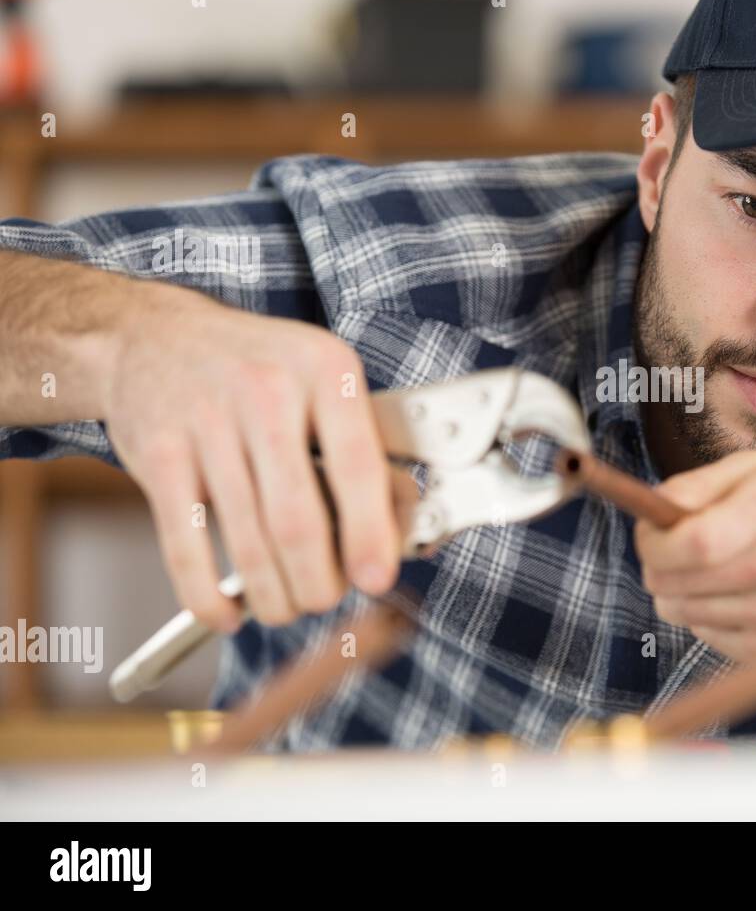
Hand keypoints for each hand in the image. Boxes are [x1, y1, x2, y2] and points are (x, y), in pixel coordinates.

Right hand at [101, 284, 402, 630]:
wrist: (155, 336)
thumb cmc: (260, 370)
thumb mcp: (325, 384)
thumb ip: (367, 450)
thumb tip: (406, 526)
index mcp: (325, 370)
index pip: (357, 466)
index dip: (369, 534)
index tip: (376, 579)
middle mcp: (266, 390)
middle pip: (297, 520)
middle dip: (318, 581)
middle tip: (326, 598)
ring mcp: (206, 421)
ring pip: (246, 540)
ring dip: (272, 595)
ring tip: (286, 607)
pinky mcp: (157, 453)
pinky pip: (186, 546)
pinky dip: (208, 596)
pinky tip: (228, 613)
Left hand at [635, 450, 755, 670]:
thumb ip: (705, 482)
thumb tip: (651, 510)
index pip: (692, 540)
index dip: (652, 540)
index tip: (650, 531)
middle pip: (679, 581)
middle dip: (657, 564)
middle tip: (670, 549)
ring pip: (687, 612)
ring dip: (681, 590)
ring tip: (711, 569)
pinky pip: (711, 638)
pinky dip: (709, 617)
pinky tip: (738, 595)